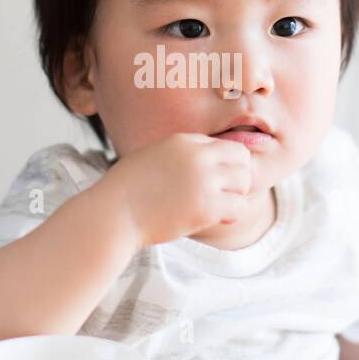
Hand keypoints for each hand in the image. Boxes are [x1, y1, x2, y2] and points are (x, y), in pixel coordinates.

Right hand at [103, 133, 251, 247]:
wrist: (113, 213)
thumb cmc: (127, 189)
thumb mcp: (152, 157)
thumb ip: (178, 155)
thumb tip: (201, 161)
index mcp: (182, 140)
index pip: (222, 144)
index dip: (222, 163)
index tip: (213, 179)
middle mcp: (197, 156)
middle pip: (242, 156)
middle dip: (237, 175)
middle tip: (224, 193)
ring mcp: (204, 181)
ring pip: (245, 181)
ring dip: (236, 195)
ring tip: (219, 206)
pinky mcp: (206, 207)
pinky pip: (240, 207)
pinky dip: (232, 214)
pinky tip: (216, 218)